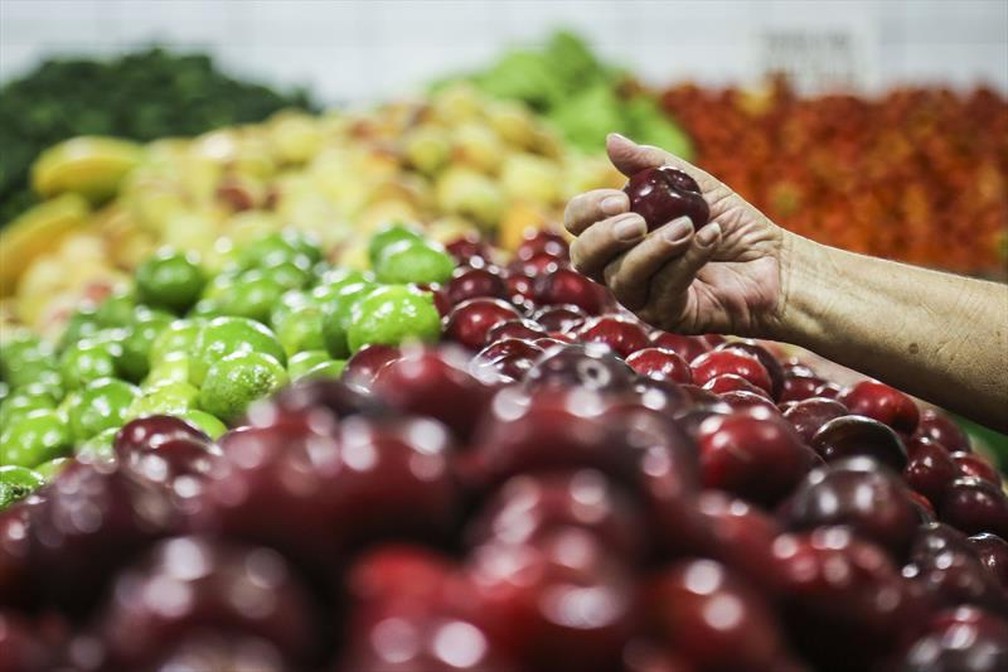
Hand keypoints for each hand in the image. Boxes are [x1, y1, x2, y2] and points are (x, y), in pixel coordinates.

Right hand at [565, 134, 788, 336]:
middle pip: (584, 258)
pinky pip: (663, 290)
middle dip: (606, 236)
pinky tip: (709, 238)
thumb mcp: (691, 185)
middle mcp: (621, 268)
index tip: (620, 198)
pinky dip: (686, 260)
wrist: (774, 261)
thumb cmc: (730, 224)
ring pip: (622, 278)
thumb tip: (611, 140)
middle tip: (638, 220)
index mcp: (618, 235)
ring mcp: (642, 296)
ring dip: (654, 248)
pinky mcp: (669, 316)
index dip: (588, 211)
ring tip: (687, 225)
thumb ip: (651, 164)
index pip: (579, 224)